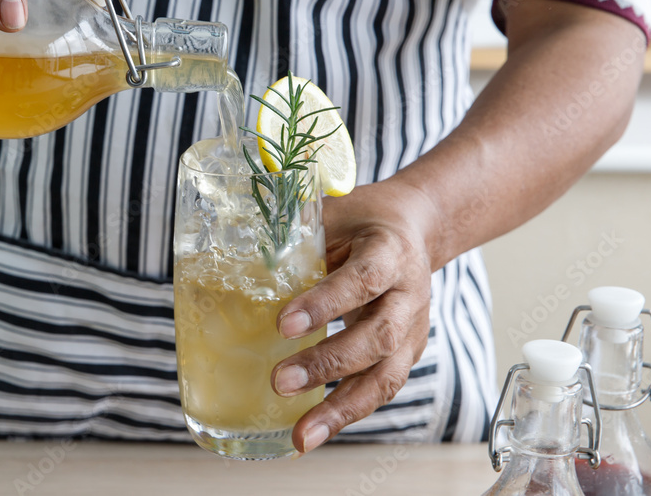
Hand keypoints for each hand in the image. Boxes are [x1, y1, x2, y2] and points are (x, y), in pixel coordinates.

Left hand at [270, 179, 436, 451]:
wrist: (414, 228)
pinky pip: (380, 389)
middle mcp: (409, 295)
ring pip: (385, 376)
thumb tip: (235, 254)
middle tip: (279, 381)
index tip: (284, 323)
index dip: (327, 303)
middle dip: (328, 364)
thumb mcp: (333, 214)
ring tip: (302, 435)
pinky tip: (313, 431)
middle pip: (378, 337)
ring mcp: (413, 329)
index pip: (363, 280)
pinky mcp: (406, 354)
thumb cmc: (361, 221)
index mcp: (390, 252)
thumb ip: (294, 235)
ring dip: (340, 409)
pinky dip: (347, 413)